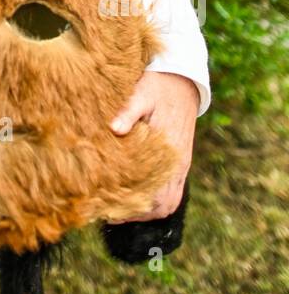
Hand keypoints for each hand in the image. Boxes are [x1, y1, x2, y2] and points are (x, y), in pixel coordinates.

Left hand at [106, 71, 197, 221]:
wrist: (182, 79)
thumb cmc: (157, 86)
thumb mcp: (142, 93)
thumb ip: (128, 110)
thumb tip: (114, 128)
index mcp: (171, 150)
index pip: (159, 195)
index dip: (136, 207)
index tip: (111, 208)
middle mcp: (178, 163)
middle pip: (165, 205)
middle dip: (140, 214)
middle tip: (111, 212)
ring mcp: (180, 164)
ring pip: (169, 201)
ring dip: (148, 209)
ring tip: (120, 208)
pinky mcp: (178, 161)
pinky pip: (171, 190)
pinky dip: (155, 199)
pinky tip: (134, 194)